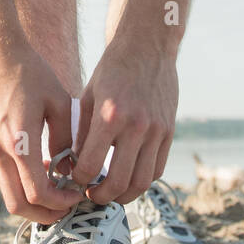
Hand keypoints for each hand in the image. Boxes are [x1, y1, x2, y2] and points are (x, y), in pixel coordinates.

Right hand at [0, 41, 77, 221]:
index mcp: (18, 141)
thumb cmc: (32, 73)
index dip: (60, 202)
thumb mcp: (59, 103)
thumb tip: (68, 169)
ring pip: (9, 195)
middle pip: (18, 205)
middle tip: (68, 209)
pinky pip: (5, 178)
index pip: (37, 191)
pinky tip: (44, 171)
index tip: (78, 195)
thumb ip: (65, 140)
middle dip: (45, 214)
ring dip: (33, 202)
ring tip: (58, 193)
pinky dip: (24, 185)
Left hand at [72, 39, 177, 204]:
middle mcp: (135, 126)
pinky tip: (129, 176)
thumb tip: (76, 166)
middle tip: (91, 196)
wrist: (146, 47)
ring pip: (142, 182)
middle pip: (120, 183)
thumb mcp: (89, 98)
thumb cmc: (112, 70)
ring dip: (124, 195)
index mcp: (109, 116)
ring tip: (110, 191)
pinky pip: (157, 168)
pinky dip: (143, 180)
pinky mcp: (169, 131)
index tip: (74, 180)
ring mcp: (156, 130)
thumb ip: (83, 134)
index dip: (79, 180)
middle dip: (101, 196)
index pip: (91, 166)